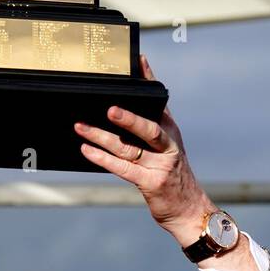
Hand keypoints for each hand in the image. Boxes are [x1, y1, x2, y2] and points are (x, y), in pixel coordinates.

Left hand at [73, 55, 212, 241]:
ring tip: (81, 127)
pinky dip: (103, 159)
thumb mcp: (165, 149)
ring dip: (102, 137)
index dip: (150, 80)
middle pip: (147, 127)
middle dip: (128, 117)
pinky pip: (123, 168)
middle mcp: (167, 145)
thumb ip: (148, 130)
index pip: (159, 102)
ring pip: (128, 148)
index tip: (138, 60)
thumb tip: (119, 110)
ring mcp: (159, 165)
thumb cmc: (171, 177)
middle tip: (108, 107)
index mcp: (170, 132)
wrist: (188, 210)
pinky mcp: (149, 183)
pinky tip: (88, 150)